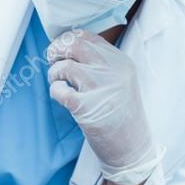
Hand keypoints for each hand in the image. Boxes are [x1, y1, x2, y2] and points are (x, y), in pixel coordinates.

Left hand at [46, 29, 161, 184]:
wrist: (131, 147)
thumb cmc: (120, 114)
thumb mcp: (120, 80)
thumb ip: (100, 63)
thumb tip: (67, 47)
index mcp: (120, 61)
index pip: (87, 36)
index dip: (67, 40)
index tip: (61, 51)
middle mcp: (112, 71)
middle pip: (74, 44)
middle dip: (56, 50)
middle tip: (52, 62)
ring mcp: (101, 88)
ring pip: (64, 66)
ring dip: (54, 74)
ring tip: (58, 83)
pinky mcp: (87, 108)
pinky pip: (59, 90)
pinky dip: (55, 91)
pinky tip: (62, 97)